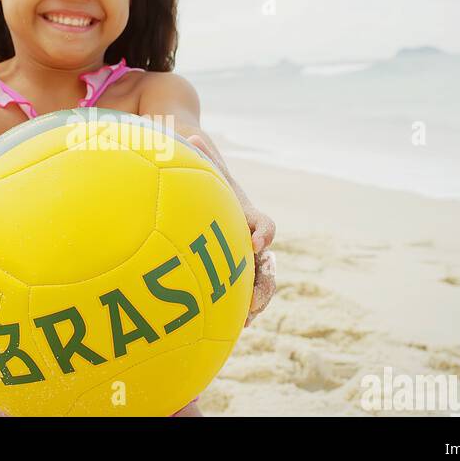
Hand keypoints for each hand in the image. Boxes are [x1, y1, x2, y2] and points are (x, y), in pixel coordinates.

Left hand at [186, 134, 276, 327]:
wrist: (210, 205)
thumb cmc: (206, 187)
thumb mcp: (205, 174)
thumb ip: (203, 159)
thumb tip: (190, 135)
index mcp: (248, 219)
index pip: (265, 227)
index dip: (262, 234)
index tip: (255, 242)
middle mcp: (253, 244)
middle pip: (269, 266)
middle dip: (265, 283)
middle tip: (253, 298)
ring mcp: (248, 264)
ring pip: (262, 287)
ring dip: (256, 302)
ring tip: (245, 318)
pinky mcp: (238, 279)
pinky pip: (246, 298)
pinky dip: (244, 311)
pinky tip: (234, 325)